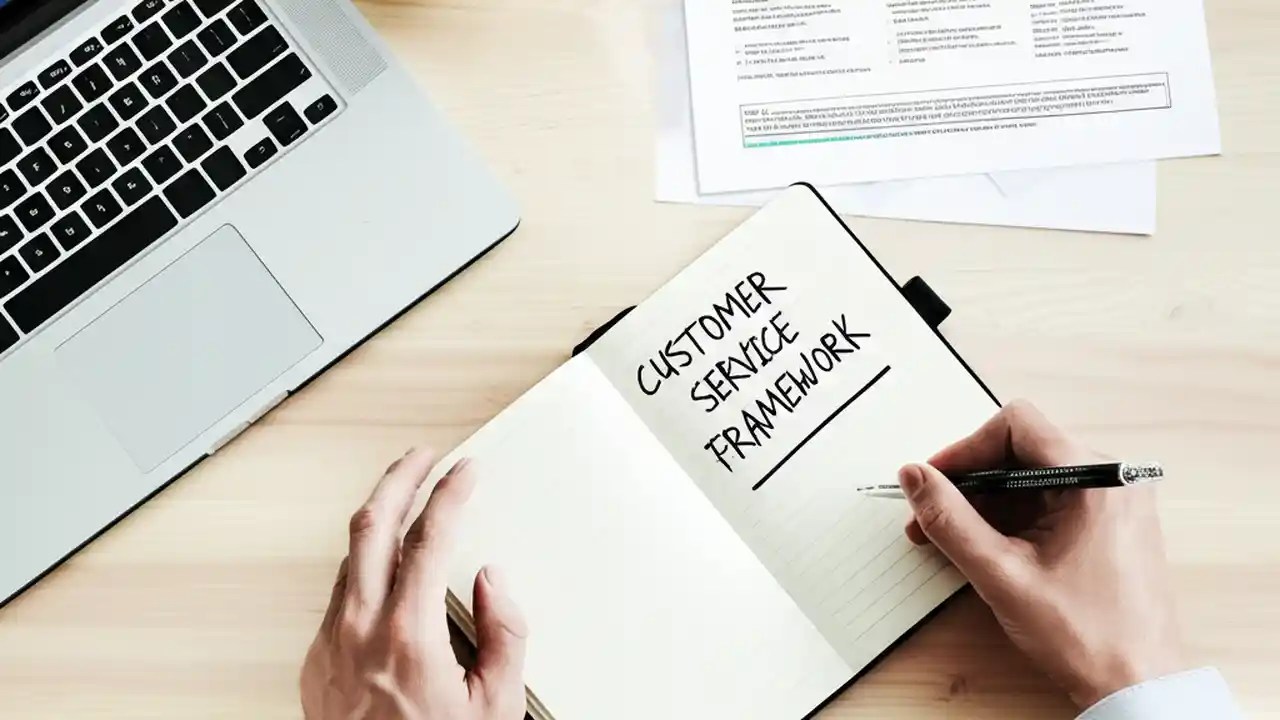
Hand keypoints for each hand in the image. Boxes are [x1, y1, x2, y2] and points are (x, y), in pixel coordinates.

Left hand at [300, 449, 527, 719]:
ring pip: (349, 556)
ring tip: (405, 501)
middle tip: (423, 457)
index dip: (451, 492)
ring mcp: (329, 645)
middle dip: (399, 478)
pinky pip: (339, 595)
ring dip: (379, 519)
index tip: (465, 471)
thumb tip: (492, 581)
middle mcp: (359, 632)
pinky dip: (365, 565)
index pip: (429, 538)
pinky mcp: (314, 663)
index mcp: (408, 636)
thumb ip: (505, 633)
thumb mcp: (496, 705)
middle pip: (372, 525)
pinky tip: (385, 565)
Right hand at [899, 401, 1184, 708]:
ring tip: (952, 541)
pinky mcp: (1109, 524)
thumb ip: (950, 520)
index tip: (934, 482)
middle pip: (1021, 451)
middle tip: (931, 517)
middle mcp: (1111, 480)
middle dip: (970, 483)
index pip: (1016, 426)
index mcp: (1095, 480)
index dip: (965, 450)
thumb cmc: (1087, 636)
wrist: (1138, 687)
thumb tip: (915, 477)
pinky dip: (1013, 519)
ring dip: (987, 504)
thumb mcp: (1001, 574)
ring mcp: (1114, 502)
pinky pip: (1050, 502)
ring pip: (1032, 478)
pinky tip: (986, 548)